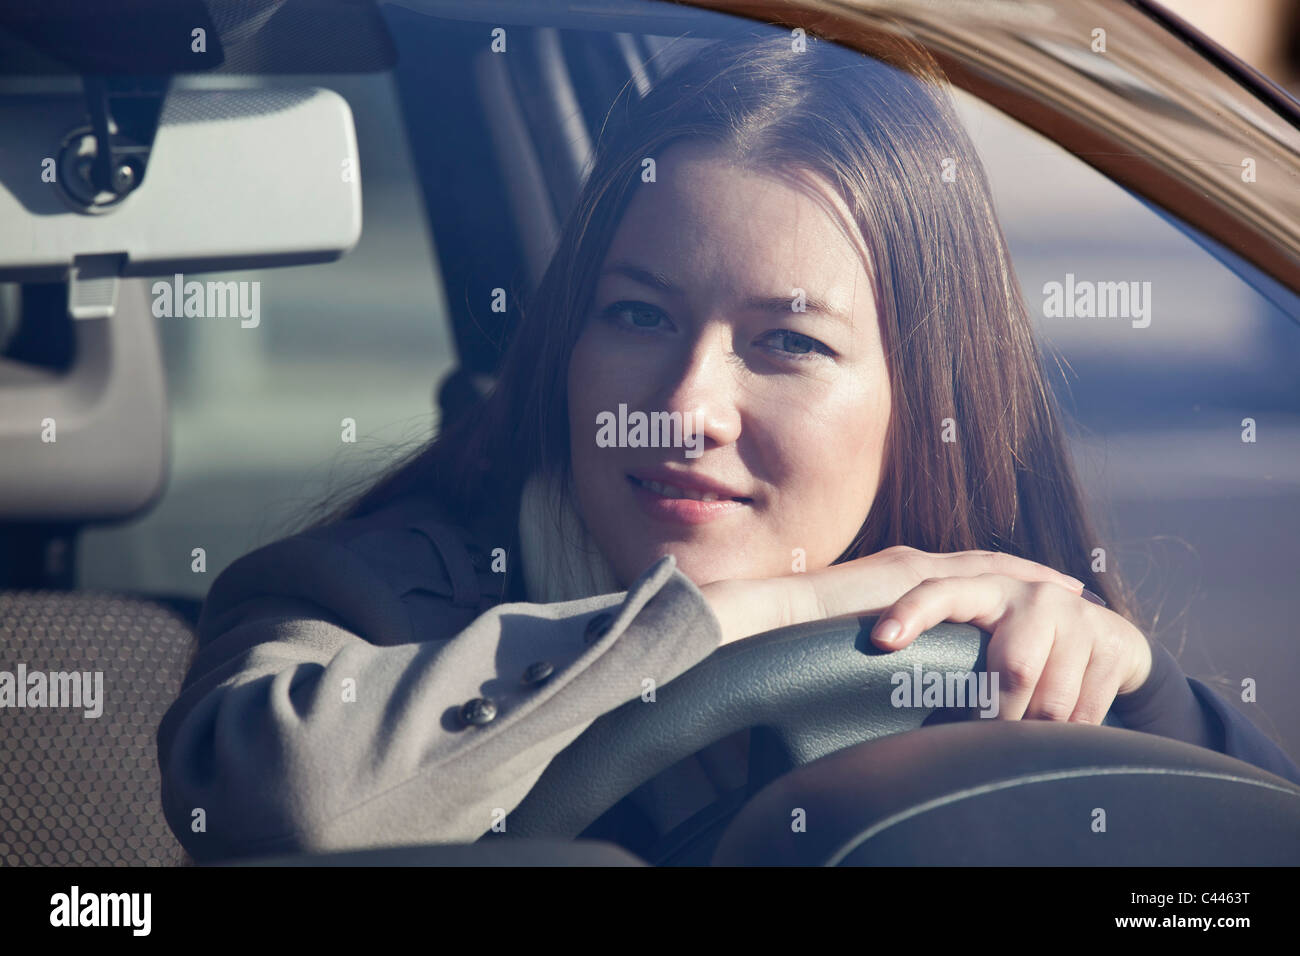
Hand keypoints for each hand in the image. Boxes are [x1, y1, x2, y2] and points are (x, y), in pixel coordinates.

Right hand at [702, 545, 1085, 646]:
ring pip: (990, 569)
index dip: (998, 591)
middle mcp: (908, 569)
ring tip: (1073, 594)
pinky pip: (979, 574)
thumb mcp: (848, 650)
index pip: (958, 585)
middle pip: (984, 571)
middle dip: (1028, 580)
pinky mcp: (910, 576)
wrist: (768, 621)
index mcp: (895, 584)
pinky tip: (1046, 591)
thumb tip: (889, 691)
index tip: (1033, 603)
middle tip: (1073, 594)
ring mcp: (911, 568)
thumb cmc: (795, 644)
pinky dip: (1017, 579)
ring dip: (1032, 579)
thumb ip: (878, 657)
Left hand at [869, 572, 1152, 722]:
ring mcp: (1076, 617)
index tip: (883, 640)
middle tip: (986, 738)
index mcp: (984, 588)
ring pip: (1050, 701)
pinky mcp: (1113, 643)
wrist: (1111, 638)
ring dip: (1034, 733)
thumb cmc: (1025, 642)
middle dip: (998, 715)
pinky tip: (1060, 736)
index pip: (940, 592)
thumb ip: (946, 645)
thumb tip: (887, 677)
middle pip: (1012, 668)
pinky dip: (1068, 735)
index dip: (912, 613)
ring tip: (1021, 739)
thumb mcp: (983, 632)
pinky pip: (1086, 712)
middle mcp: (1031, 596)